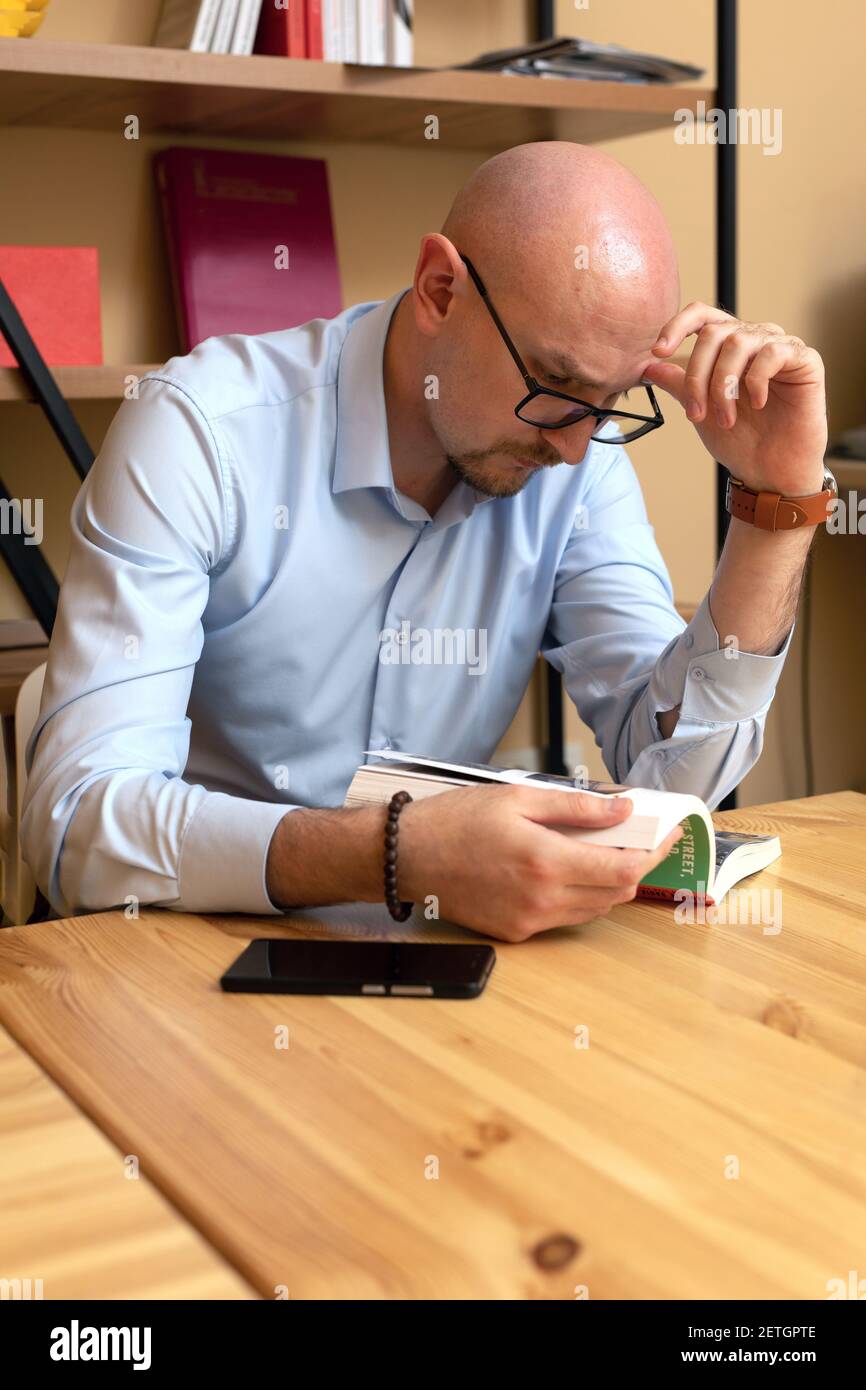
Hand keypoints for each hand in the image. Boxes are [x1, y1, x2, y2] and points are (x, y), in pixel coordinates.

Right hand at [397, 783, 683, 942]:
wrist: (407, 858)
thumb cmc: (455, 821)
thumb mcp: (518, 799)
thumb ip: (576, 808)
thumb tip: (622, 808)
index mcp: (546, 861)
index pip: (624, 868)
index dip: (654, 853)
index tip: (668, 835)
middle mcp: (542, 899)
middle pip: (616, 893)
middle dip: (635, 866)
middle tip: (637, 838)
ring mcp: (529, 921)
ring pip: (594, 909)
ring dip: (608, 882)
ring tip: (600, 850)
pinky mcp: (515, 933)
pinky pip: (564, 917)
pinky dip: (577, 895)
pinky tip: (563, 869)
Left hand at [642, 302, 827, 495]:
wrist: (770, 472)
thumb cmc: (739, 441)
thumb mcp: (699, 410)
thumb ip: (679, 384)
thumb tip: (649, 366)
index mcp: (728, 346)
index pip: (702, 316)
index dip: (677, 326)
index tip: (658, 352)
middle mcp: (755, 339)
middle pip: (715, 333)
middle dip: (698, 376)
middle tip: (696, 414)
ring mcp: (781, 346)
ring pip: (739, 341)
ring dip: (723, 385)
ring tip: (725, 419)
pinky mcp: (805, 360)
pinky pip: (773, 352)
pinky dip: (756, 380)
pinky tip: (758, 405)